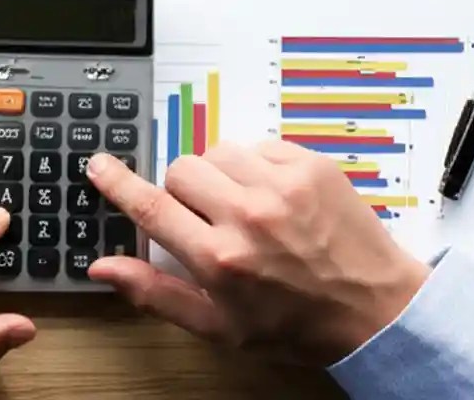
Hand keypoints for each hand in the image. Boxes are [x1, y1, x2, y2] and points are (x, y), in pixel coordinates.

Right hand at [86, 140, 428, 365]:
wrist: (374, 309)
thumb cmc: (295, 325)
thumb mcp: (219, 327)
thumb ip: (156, 293)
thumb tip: (102, 267)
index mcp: (219, 259)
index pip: (152, 208)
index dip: (118, 183)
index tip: (99, 165)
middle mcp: (247, 216)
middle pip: (181, 171)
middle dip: (183, 191)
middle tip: (206, 219)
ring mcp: (283, 185)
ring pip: (218, 151)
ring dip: (219, 174)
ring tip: (243, 206)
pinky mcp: (312, 166)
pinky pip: (260, 145)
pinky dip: (257, 165)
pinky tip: (272, 195)